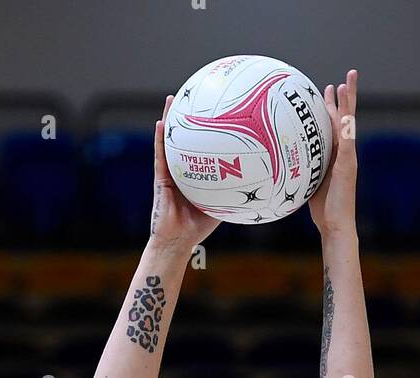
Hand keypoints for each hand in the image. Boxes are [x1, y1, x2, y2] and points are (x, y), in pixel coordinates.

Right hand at [149, 95, 219, 250]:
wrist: (177, 241)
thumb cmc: (197, 228)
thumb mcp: (221, 207)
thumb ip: (234, 195)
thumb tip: (260, 187)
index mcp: (194, 173)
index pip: (201, 147)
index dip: (205, 130)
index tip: (213, 110)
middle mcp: (181, 168)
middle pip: (185, 137)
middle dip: (188, 116)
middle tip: (194, 94)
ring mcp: (168, 171)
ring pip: (169, 140)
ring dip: (170, 119)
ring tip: (174, 99)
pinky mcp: (160, 178)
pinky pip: (160, 155)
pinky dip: (160, 139)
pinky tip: (162, 122)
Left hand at [308, 71, 357, 237]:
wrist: (336, 225)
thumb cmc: (323, 210)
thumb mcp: (307, 182)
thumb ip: (301, 168)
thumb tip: (280, 163)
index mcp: (335, 155)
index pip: (334, 125)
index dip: (332, 108)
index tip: (327, 90)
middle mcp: (344, 153)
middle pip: (345, 118)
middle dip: (345, 97)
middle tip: (345, 77)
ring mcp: (348, 157)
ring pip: (349, 123)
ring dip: (349, 102)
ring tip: (348, 81)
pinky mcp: (348, 165)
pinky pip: (348, 140)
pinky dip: (348, 125)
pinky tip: (346, 112)